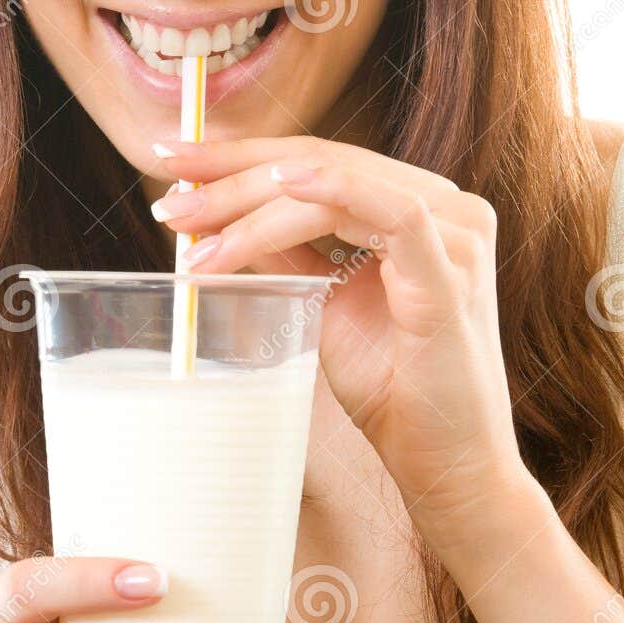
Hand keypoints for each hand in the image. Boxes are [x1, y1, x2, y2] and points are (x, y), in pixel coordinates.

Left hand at [152, 135, 535, 551]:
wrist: (446, 465)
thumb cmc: (395, 388)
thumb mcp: (327, 301)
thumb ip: (290, 252)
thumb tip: (221, 215)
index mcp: (418, 207)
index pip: (318, 163)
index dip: (240, 157)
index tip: (172, 159)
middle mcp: (446, 208)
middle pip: (321, 164)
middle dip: (232, 175)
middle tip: (167, 197)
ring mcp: (456, 236)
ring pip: (337, 186)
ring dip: (253, 202)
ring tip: (192, 226)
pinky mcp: (454, 273)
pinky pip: (396, 213)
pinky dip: (337, 189)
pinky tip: (285, 183)